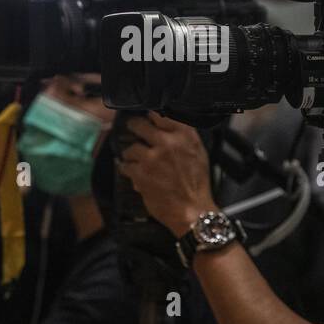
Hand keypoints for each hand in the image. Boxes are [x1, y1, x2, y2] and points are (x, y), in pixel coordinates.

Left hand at [117, 113, 215, 235]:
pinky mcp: (140, 173)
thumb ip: (182, 135)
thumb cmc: (196, 184)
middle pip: (139, 125)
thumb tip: (163, 122)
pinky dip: (128, 170)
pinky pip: (125, 165)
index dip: (150, 116)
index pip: (159, 113)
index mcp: (184, 135)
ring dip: (131, 154)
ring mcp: (152, 158)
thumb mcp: (197, 152)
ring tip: (137, 161)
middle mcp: (168, 143)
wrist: (192, 210)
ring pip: (130, 147)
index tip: (147, 119)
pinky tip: (135, 173)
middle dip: (134, 128)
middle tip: (133, 130)